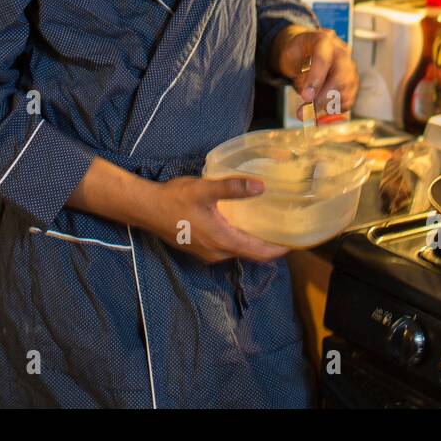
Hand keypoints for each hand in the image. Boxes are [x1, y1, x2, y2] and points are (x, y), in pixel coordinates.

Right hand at [147, 174, 288, 263]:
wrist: (145, 209)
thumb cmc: (175, 199)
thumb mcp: (206, 189)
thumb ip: (233, 188)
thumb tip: (261, 186)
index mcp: (223, 242)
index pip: (260, 253)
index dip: (279, 249)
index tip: (296, 241)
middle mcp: (217, 253)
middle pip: (250, 253)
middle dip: (268, 245)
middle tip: (284, 229)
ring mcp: (206, 253)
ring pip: (237, 251)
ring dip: (252, 242)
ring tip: (266, 225)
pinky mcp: (198, 248)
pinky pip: (225, 248)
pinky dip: (237, 240)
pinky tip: (239, 224)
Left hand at [274, 26, 358, 117]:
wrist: (304, 50)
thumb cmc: (297, 52)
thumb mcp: (288, 56)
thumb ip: (297, 73)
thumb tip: (308, 97)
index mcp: (324, 40)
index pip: (323, 59)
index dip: (316, 79)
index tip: (306, 97)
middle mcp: (341, 52)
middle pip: (340, 77)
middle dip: (323, 97)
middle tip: (307, 111)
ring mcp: (349, 67)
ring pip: (346, 90)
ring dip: (328, 106)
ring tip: (310, 112)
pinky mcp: (352, 82)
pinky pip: (348, 99)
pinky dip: (335, 109)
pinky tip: (322, 110)